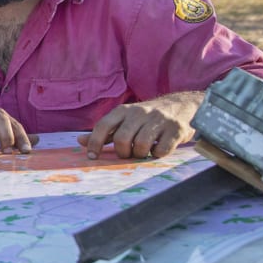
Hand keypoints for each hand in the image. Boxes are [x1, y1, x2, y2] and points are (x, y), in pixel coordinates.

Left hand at [78, 95, 200, 158]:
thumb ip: (104, 132)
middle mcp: (140, 113)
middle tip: (127, 154)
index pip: (103, 126)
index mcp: (124, 110)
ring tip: (143, 152)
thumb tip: (80, 141)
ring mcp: (159, 120)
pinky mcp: (176, 129)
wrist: (181, 106)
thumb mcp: (124, 120)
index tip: (92, 156)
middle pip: (122, 139)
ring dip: (139, 155)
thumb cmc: (146, 118)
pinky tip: (158, 150)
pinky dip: (157, 155)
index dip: (95, 143)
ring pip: (141, 146)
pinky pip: (161, 150)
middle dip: (122, 152)